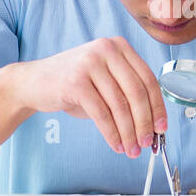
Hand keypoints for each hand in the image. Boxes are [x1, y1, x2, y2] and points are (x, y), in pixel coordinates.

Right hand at [14, 37, 167, 157]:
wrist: (33, 82)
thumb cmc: (73, 85)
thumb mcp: (105, 81)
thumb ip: (127, 94)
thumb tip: (152, 125)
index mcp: (119, 46)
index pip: (148, 78)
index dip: (158, 106)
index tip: (161, 128)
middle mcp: (107, 49)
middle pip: (137, 92)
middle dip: (144, 123)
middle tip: (147, 143)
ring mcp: (90, 63)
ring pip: (120, 105)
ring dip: (128, 132)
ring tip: (131, 149)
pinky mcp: (76, 81)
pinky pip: (102, 113)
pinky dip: (111, 133)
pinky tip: (116, 144)